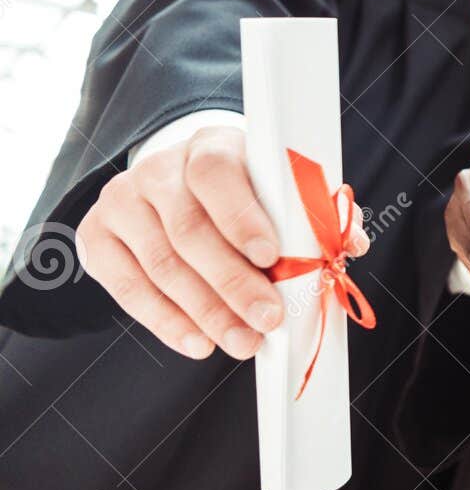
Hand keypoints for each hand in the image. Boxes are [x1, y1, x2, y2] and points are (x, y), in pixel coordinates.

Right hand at [77, 127, 368, 361]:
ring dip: (205, 311)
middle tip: (267, 320)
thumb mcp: (280, 188)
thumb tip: (352, 242)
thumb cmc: (247, 191)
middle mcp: (157, 169)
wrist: (180, 183)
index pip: (216, 173)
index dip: (242, 217)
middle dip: (231, 283)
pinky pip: (127, 287)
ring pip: (160, 264)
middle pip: (189, 229)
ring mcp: (122, 202)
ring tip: (242, 342)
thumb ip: (315, 211)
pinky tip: (198, 342)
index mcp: (210, 146)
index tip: (271, 258)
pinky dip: (165, 320)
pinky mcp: (97, 238)